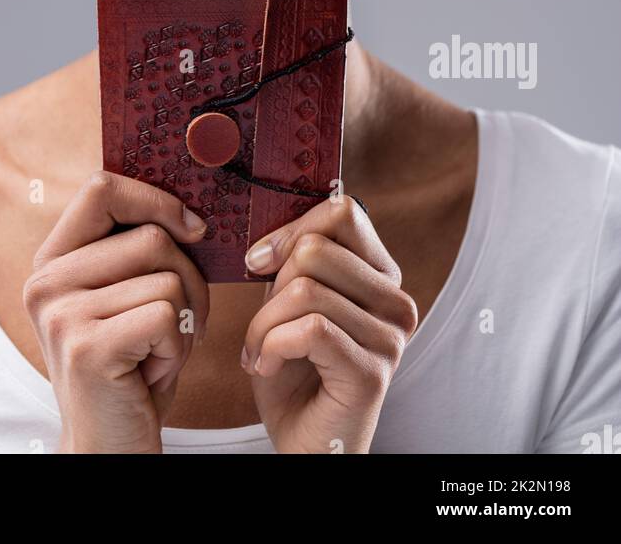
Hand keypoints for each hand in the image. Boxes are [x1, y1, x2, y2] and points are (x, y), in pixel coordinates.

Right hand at [22, 171, 209, 453]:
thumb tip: (192, 209)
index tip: (192, 229)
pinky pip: (166, 316)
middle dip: (189, 280)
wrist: (107, 448)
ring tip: (157, 353)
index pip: (102, 188)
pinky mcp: (87, 347)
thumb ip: (136, 250)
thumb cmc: (130, 368)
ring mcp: (63, 314)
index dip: (155, 199)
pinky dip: (177, 348)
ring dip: (184, 321)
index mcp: (52, 261)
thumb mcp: (124, 297)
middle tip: (180, 323)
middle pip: (150, 236)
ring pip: (167, 278)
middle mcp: (47, 282)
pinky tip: (152, 372)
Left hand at [240, 195, 417, 453]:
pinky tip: (267, 365)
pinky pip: (309, 329)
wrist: (304, 444)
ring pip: (305, 289)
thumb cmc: (294, 372)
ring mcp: (390, 338)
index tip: (259, 261)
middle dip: (270, 287)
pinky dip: (271, 345)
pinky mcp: (372, 372)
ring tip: (260, 350)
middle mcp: (396, 302)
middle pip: (315, 249)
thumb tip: (271, 229)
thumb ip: (293, 261)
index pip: (343, 212)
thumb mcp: (288, 302)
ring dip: (262, 324)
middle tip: (260, 325)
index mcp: (379, 275)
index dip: (292, 229)